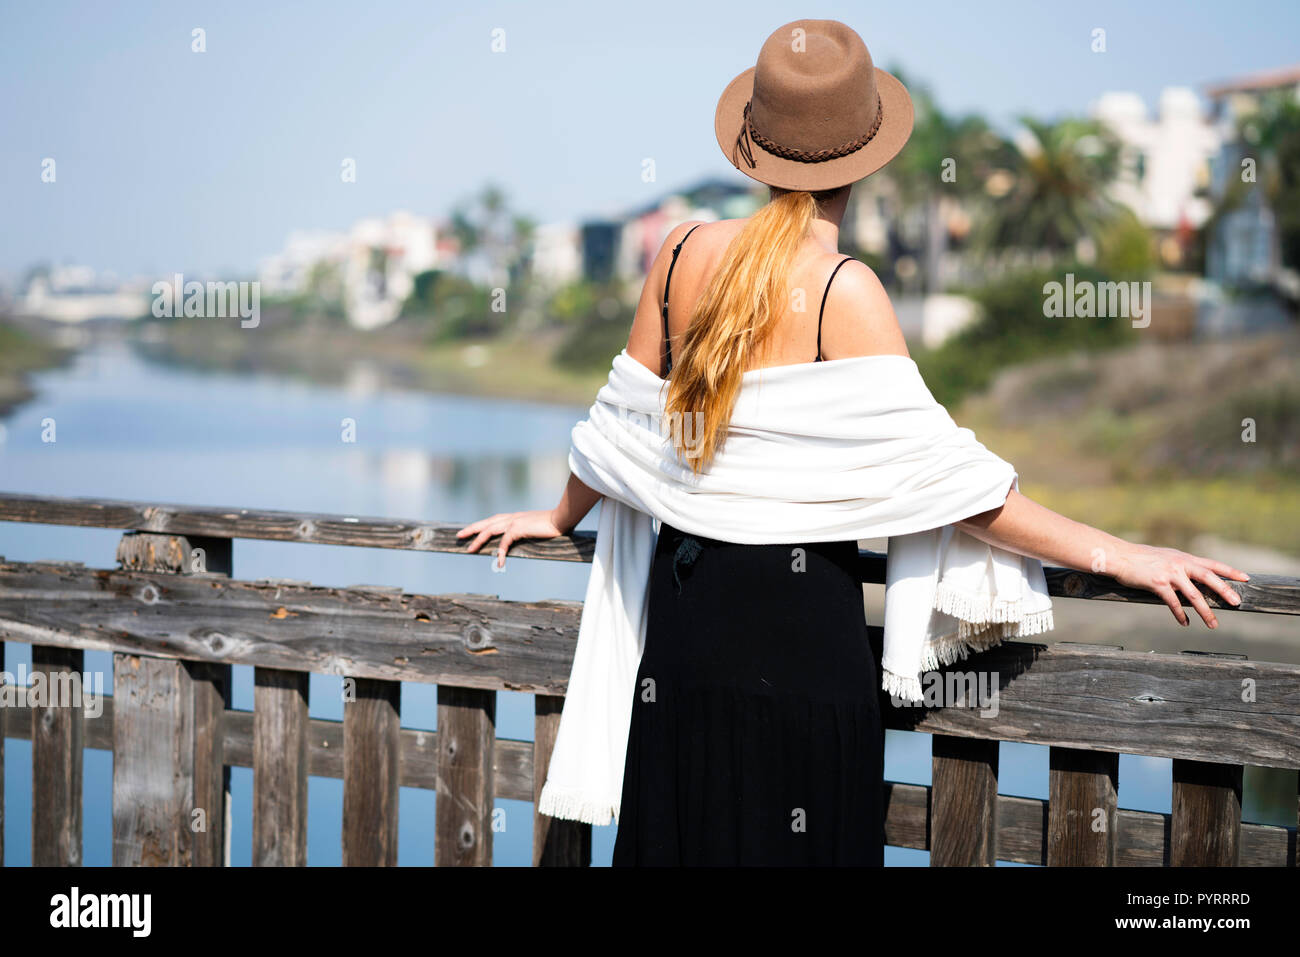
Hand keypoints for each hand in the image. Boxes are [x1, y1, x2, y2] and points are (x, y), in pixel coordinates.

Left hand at [456, 509, 564, 568]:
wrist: (562, 519)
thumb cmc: (553, 525)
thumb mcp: (536, 528)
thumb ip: (527, 532)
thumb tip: (523, 539)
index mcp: (515, 517)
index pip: (493, 520)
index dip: (481, 525)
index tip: (470, 530)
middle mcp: (512, 517)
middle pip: (486, 523)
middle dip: (471, 529)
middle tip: (459, 535)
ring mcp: (514, 521)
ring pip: (490, 531)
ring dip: (478, 540)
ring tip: (469, 550)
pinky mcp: (518, 528)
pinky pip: (505, 542)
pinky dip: (500, 552)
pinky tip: (498, 562)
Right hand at [1111, 543, 1248, 627]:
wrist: (1120, 556)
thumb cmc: (1140, 558)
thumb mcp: (1164, 557)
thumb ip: (1179, 565)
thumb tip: (1190, 575)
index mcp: (1184, 557)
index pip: (1212, 564)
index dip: (1230, 571)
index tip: (1246, 578)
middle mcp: (1180, 564)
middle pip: (1209, 578)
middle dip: (1225, 591)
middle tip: (1237, 603)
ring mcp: (1170, 574)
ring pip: (1194, 595)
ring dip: (1205, 612)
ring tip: (1213, 624)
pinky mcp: (1158, 584)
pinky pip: (1173, 603)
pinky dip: (1180, 614)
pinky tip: (1185, 623)